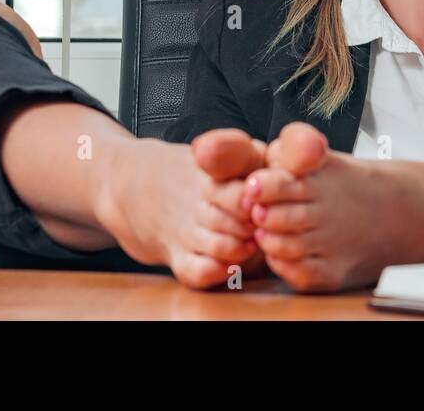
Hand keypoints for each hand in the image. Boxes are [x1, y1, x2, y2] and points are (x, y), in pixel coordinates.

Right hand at [95, 129, 268, 288]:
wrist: (137, 183)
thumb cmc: (200, 171)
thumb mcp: (226, 150)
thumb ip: (251, 154)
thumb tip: (285, 157)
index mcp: (211, 178)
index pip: (240, 195)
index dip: (256, 203)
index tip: (262, 203)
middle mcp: (197, 206)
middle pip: (234, 224)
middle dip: (254, 228)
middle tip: (264, 226)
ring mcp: (185, 232)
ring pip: (219, 249)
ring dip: (241, 249)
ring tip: (251, 243)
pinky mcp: (177, 256)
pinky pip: (196, 272)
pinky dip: (216, 272)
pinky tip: (230, 264)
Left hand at [244, 122, 423, 291]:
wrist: (401, 213)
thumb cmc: (348, 185)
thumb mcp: (322, 157)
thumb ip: (288, 151)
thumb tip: (260, 168)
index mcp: (320, 178)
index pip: (279, 183)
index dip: (260, 187)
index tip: (253, 188)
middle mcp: (327, 211)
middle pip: (276, 217)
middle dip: (261, 216)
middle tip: (258, 213)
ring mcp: (332, 243)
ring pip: (282, 247)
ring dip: (268, 240)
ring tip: (268, 231)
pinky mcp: (334, 272)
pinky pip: (297, 274)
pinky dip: (283, 264)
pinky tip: (284, 252)